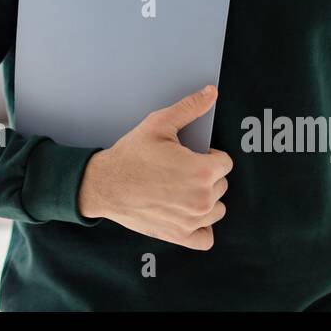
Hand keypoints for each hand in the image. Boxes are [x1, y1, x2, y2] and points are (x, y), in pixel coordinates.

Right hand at [76, 84, 230, 250]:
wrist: (105, 185)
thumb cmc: (131, 155)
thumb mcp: (159, 124)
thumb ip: (189, 108)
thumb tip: (211, 92)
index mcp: (202, 171)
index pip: (225, 162)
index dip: (208, 156)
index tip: (189, 156)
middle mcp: (202, 198)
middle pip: (222, 185)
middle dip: (206, 176)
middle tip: (179, 171)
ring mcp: (192, 220)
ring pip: (217, 209)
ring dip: (205, 200)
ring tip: (182, 190)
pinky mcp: (180, 236)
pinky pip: (206, 237)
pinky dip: (202, 227)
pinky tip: (188, 214)